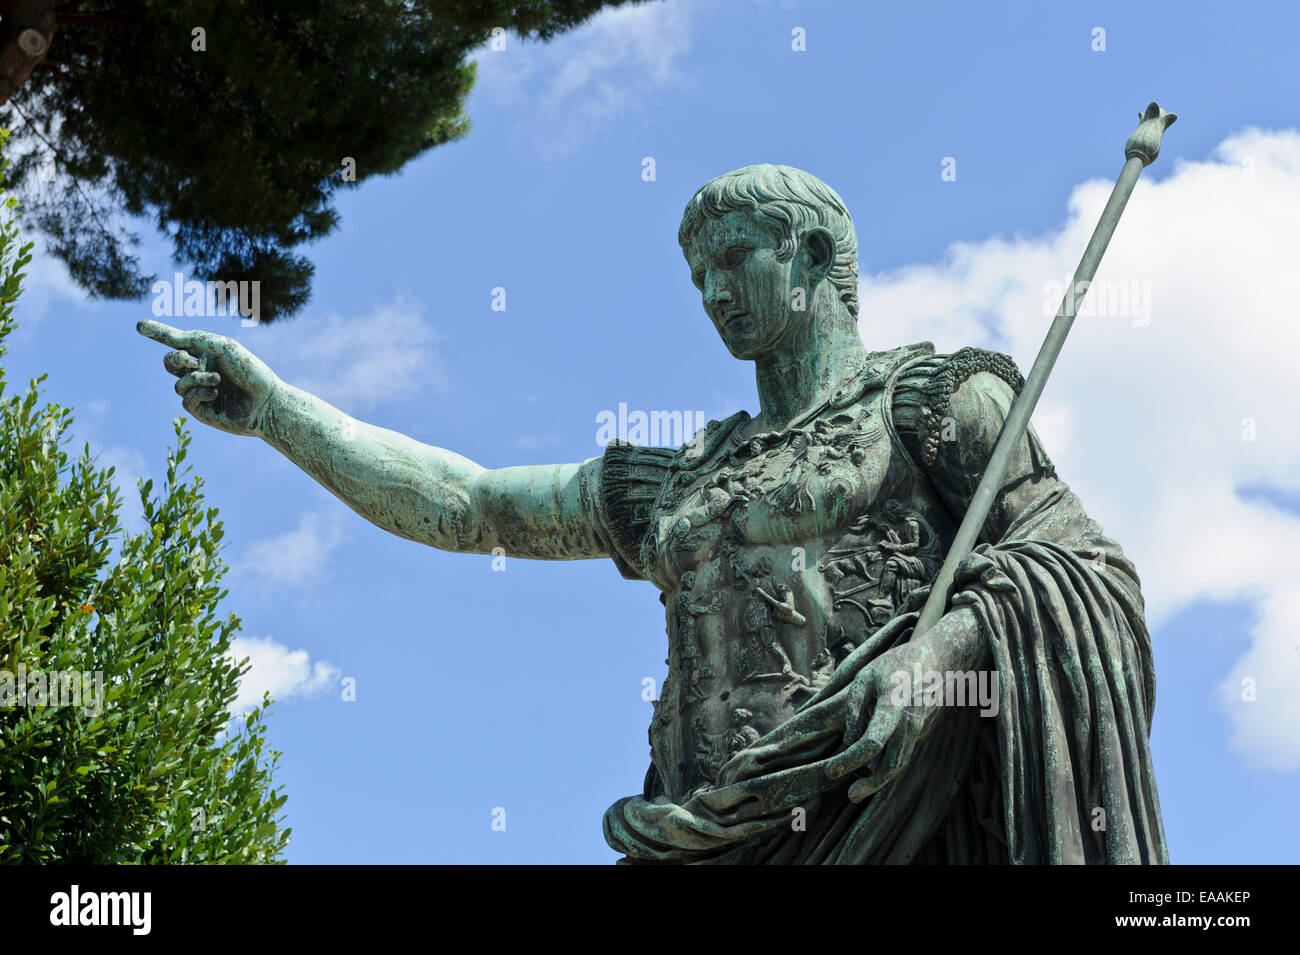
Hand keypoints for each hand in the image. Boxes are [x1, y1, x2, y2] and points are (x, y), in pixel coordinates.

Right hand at [137, 320, 281, 436]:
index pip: (178, 343)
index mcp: (208, 354)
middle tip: (188, 359)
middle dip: (175, 359)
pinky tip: (216, 393)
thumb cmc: (250, 371)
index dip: (159, 334)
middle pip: (170, 363)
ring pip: (178, 383)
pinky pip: (186, 399)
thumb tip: (169, 337)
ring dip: (195, 378)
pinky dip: (198, 392)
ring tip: (217, 379)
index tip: (139, 325)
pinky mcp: (202, 411)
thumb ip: (194, 339)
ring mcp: (201, 392)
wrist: (267, 403)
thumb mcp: (222, 347)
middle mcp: (202, 372)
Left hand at [822, 606, 983, 801]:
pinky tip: (870, 771)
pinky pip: (903, 755)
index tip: (831, 769)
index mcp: (893, 705)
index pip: (872, 742)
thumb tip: (849, 741)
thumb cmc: (895, 664)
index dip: (850, 760)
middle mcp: (909, 723)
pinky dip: (888, 767)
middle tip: (850, 795)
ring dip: (879, 780)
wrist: (936, 660)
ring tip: (856, 790)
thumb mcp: (865, 676)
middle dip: (871, 784)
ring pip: (900, 763)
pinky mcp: (920, 732)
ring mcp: (918, 729)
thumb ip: (854, 708)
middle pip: (893, 763)